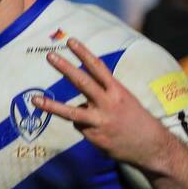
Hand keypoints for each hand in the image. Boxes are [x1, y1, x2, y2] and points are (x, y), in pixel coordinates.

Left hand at [33, 37, 171, 168]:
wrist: (153, 147)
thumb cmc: (136, 120)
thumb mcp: (124, 100)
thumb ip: (104, 96)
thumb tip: (80, 103)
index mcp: (118, 91)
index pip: (99, 67)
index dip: (84, 53)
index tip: (71, 41)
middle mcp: (108, 103)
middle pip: (83, 83)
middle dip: (65, 68)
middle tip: (50, 56)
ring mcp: (100, 121)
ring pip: (71, 112)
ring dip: (51, 105)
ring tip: (34, 99)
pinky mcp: (95, 137)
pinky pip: (81, 127)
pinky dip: (85, 127)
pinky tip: (100, 132)